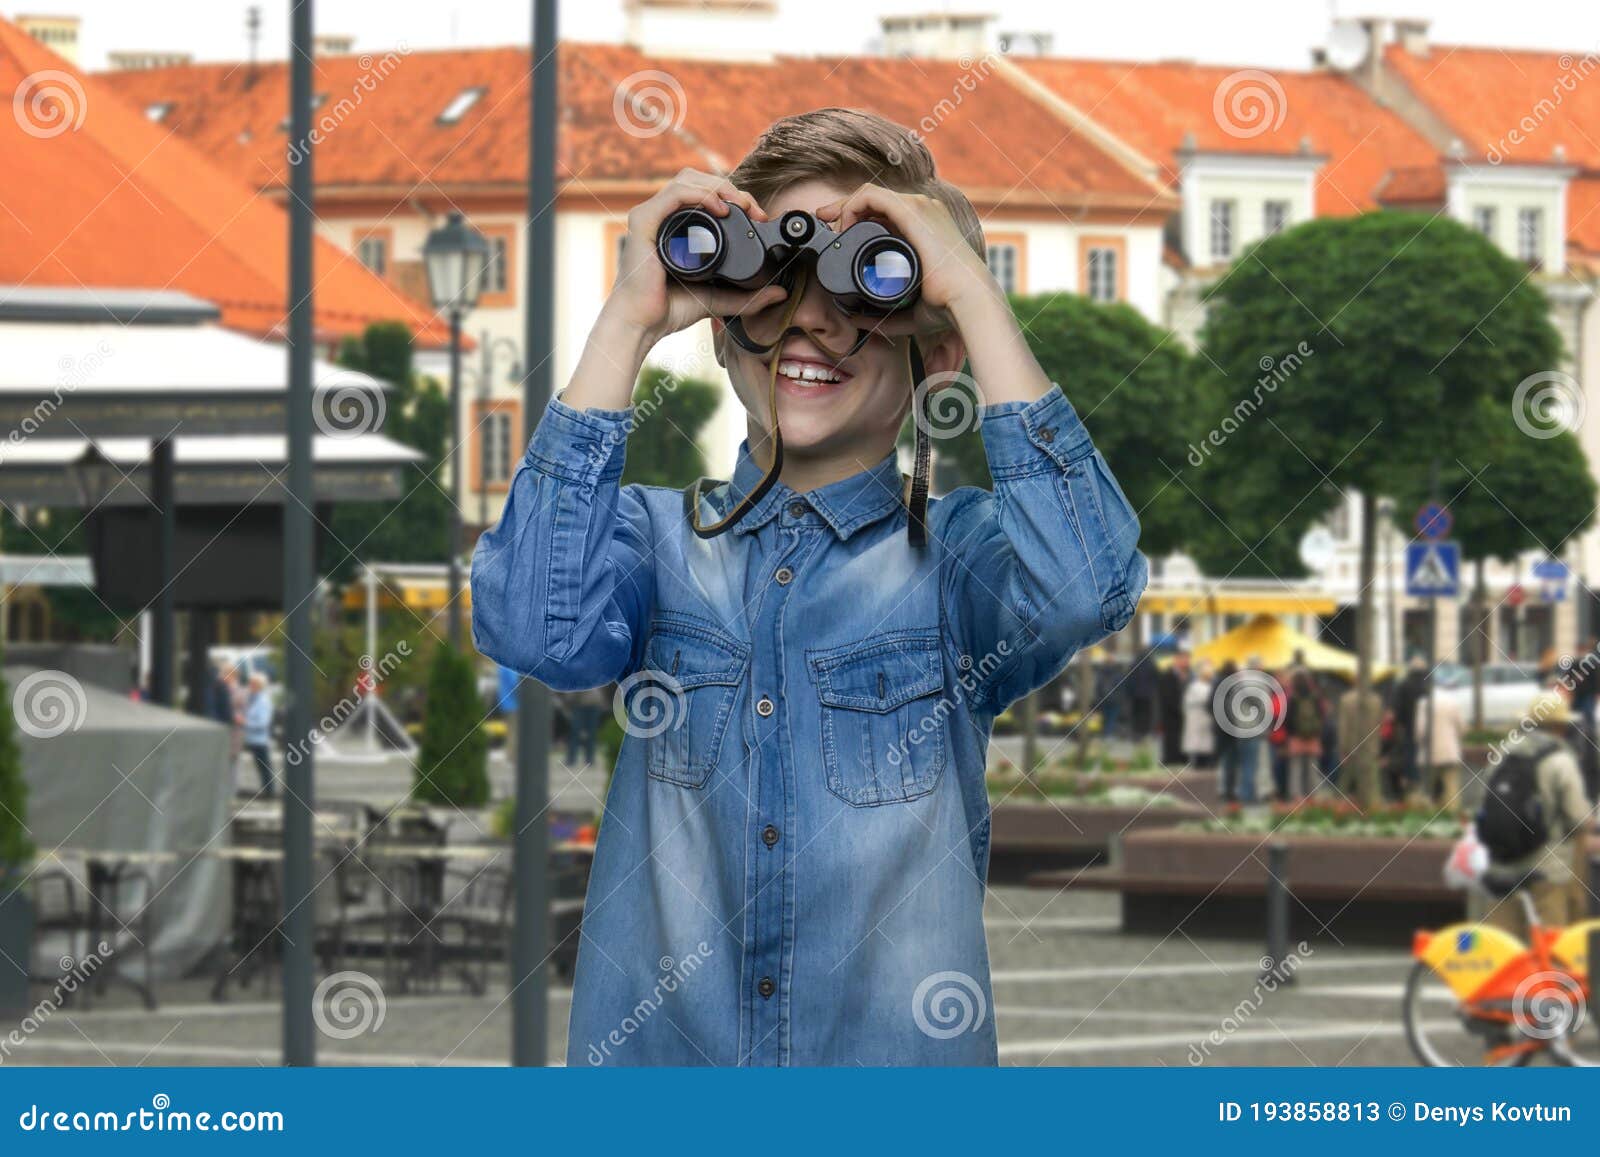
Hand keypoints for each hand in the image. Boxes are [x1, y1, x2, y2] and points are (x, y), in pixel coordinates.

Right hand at [602, 168, 787, 346]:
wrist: (641, 324)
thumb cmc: (669, 310)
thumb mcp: (717, 299)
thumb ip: (748, 296)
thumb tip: (779, 293)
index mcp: (675, 225)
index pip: (707, 195)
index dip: (735, 198)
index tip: (758, 217)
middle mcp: (662, 216)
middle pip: (699, 181)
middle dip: (731, 189)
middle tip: (754, 210)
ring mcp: (651, 216)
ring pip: (689, 180)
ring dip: (721, 187)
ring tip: (742, 206)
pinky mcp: (644, 221)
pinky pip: (676, 193)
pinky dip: (702, 194)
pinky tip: (721, 208)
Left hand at [815, 183, 1000, 338]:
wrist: (967, 299)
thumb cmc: (948, 305)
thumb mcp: (910, 309)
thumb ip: (884, 316)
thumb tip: (857, 320)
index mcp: (928, 228)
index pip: (887, 212)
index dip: (859, 217)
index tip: (838, 233)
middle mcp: (924, 211)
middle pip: (876, 200)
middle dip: (846, 208)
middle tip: (825, 221)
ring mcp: (919, 207)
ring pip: (870, 194)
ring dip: (845, 206)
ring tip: (830, 224)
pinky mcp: (911, 210)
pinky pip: (871, 196)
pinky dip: (851, 206)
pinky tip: (843, 226)